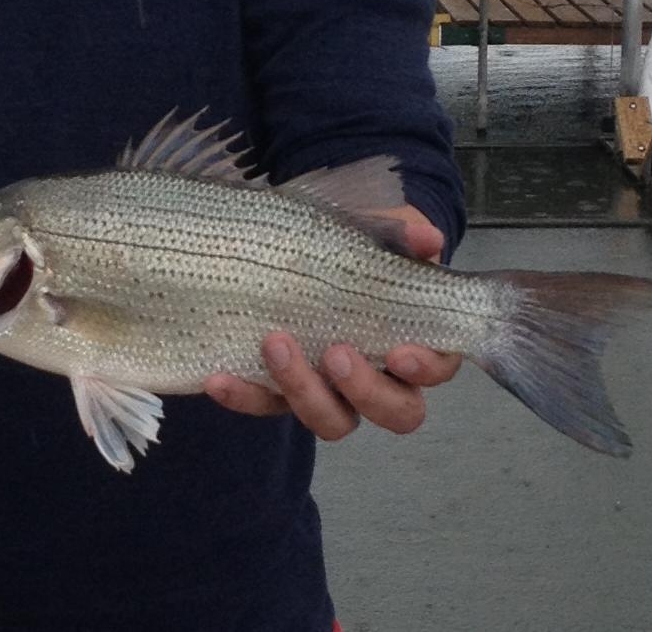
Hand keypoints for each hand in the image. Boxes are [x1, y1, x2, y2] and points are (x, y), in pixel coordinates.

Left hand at [203, 205, 461, 439]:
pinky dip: (243, 395)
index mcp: (411, 341)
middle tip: (335, 352)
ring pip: (332, 421)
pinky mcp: (281, 390)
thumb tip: (427, 237)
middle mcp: (377, 377)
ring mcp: (329, 388)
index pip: (434, 370)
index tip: (399, 353)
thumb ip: (401, 232)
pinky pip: (266, 405)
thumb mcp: (376, 230)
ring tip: (274, 344)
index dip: (424, 368)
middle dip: (365, 389)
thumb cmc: (354, 244)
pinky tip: (217, 377)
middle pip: (394, 412)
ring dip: (303, 390)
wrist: (301, 245)